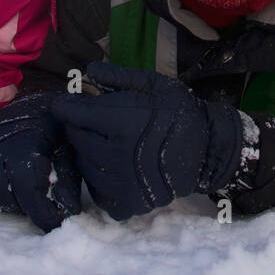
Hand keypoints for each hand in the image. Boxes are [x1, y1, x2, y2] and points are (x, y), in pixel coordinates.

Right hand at [0, 92, 81, 232]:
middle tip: (33, 201)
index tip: (51, 223)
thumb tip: (68, 212)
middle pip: (0, 193)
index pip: (27, 187)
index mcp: (27, 142)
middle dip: (20, 204)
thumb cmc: (57, 133)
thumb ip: (67, 183)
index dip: (40, 212)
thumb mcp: (70, 154)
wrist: (37, 103)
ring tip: (15, 193)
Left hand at [50, 62, 242, 220]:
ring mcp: (120, 183)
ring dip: (87, 152)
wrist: (207, 150)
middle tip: (95, 121)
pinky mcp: (125, 204)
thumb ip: (118, 77)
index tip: (70, 102)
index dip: (67, 105)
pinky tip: (115, 166)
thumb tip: (86, 70)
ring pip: (81, 164)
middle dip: (79, 126)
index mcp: (121, 121)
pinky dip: (100, 178)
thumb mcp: (154, 84)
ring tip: (108, 143)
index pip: (70, 113)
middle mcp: (117, 154)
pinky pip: (96, 190)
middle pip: (74, 138)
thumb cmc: (179, 113)